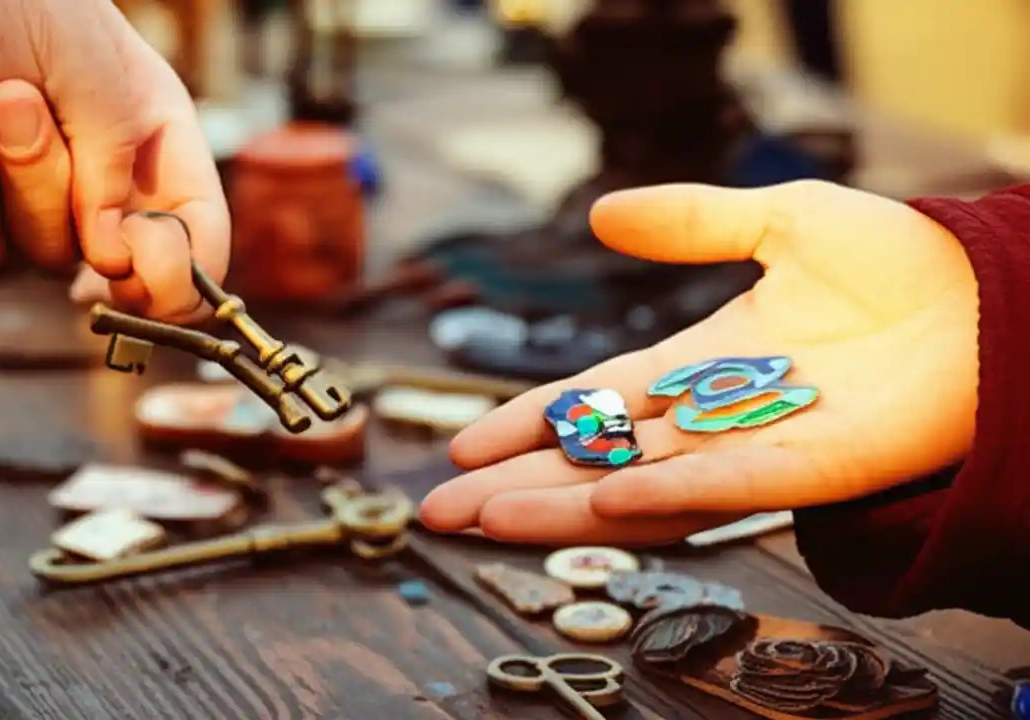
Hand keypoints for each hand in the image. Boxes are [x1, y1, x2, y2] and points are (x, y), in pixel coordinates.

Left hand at [0, 0, 226, 318]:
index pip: (198, 238)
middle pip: (130, 264)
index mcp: (156, 146)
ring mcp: (39, 213)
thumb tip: (111, 261)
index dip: (184, 268)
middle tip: (80, 179)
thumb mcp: (94, 66)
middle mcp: (104, 189)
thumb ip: (117, 161)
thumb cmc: (6, 9)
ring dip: (30, 184)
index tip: (140, 252)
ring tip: (4, 98)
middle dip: (97, 216)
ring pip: (55, 257)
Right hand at [419, 181, 977, 546]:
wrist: (986, 297)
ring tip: (487, 520)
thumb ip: (691, 222)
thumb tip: (602, 215)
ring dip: (560, 505)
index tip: (466, 443)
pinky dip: (665, 497)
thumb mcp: (779, 219)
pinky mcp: (805, 468)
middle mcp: (710, 413)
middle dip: (516, 483)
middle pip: (593, 457)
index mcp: (697, 360)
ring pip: (637, 486)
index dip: (528, 422)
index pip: (592, 399)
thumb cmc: (894, 261)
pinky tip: (607, 500)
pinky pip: (721, 488)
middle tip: (441, 508)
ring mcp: (751, 445)